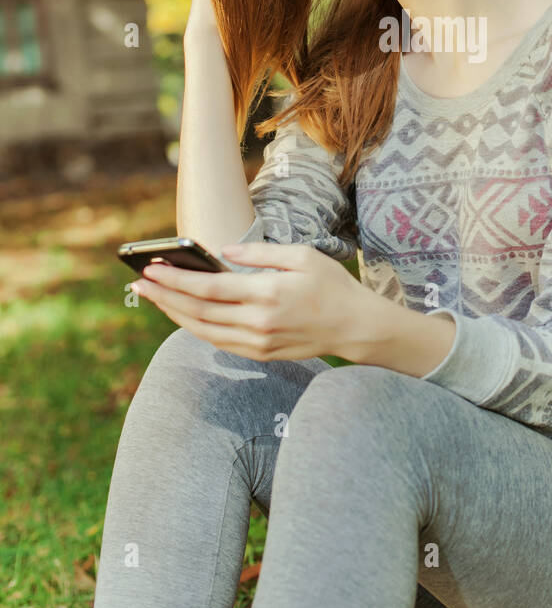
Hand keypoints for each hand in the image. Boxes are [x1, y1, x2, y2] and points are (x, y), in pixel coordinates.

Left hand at [130, 243, 362, 361]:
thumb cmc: (332, 285)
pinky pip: (218, 342)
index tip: (152, 268)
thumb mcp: (302, 256)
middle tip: (140, 282)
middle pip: (197, 312)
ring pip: (202, 330)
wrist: (356, 327)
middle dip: (164, 296)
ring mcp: (258, 342)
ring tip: (154, 297)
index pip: (208, 289)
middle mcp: (258, 322)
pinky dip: (196, 328)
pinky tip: (183, 314)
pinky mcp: (260, 353)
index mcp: (267, 294)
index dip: (175, 280)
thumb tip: (222, 254)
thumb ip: (260, 254)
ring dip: (173, 314)